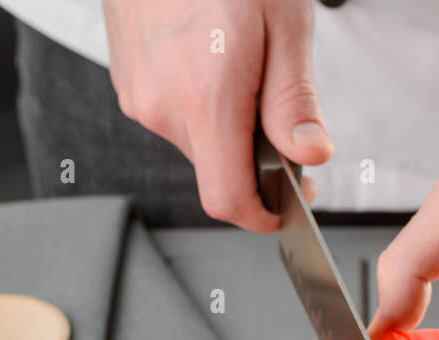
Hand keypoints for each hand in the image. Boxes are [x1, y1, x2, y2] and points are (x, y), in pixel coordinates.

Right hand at [102, 0, 329, 229]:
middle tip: (284, 116)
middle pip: (217, 171)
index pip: (228, 199)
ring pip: (197, 141)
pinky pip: (174, 113)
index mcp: (204, 100)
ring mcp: (138, 95)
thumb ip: (293, 100)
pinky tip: (216, 59)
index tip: (288, 208)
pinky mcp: (127, 80)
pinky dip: (203, 104)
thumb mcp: (283, 24)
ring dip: (228, 126)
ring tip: (246, 68)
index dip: (263, 215)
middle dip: (255, 158)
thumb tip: (310, 157)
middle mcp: (162, 107)